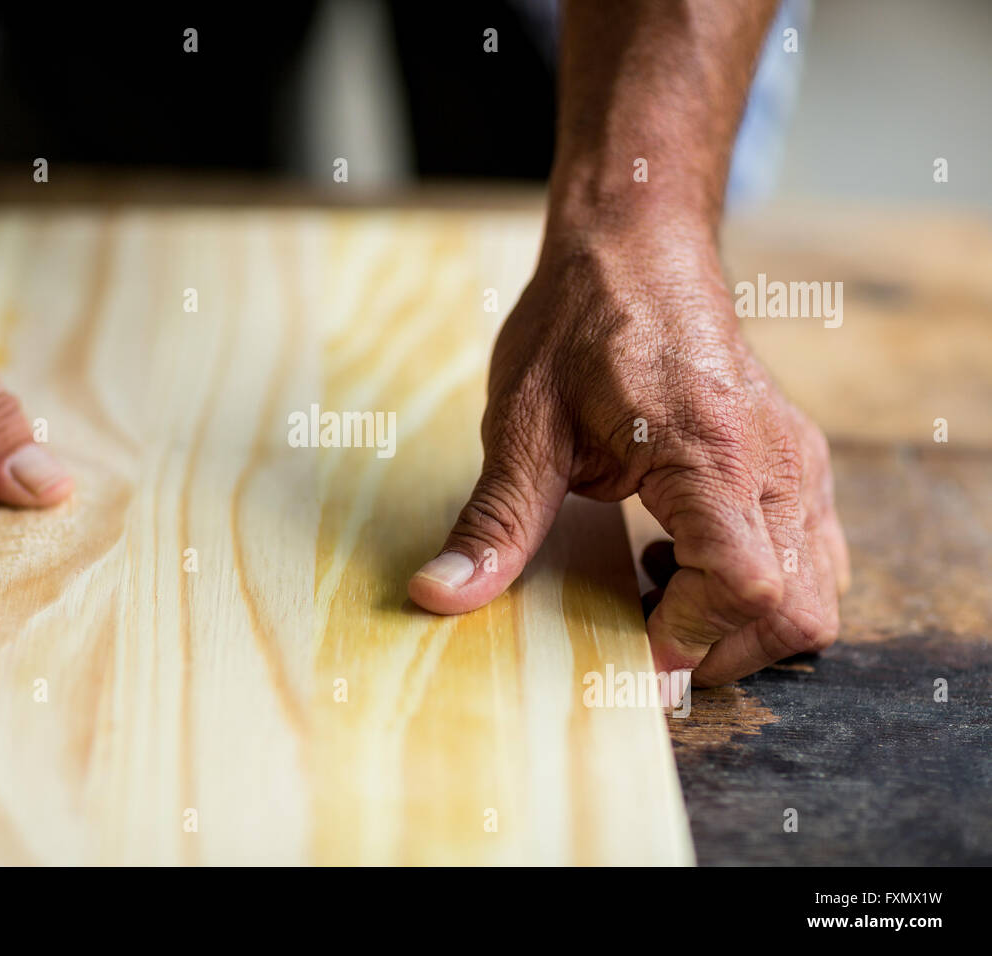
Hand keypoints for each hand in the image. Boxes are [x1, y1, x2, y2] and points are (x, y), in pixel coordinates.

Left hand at [408, 220, 848, 685]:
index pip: (745, 585)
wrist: (636, 249)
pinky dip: (761, 586)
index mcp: (711, 451)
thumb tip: (440, 593)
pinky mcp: (796, 461)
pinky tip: (679, 558)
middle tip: (641, 640)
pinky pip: (813, 554)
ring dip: (745, 625)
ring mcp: (798, 462)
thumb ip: (495, 520)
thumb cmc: (580, 322)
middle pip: (795, 611)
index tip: (629, 644)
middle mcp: (776, 462)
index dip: (689, 636)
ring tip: (659, 598)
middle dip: (720, 651)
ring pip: (817, 592)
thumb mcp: (523, 425)